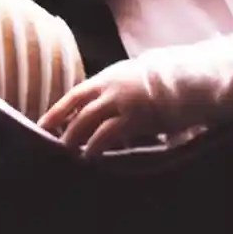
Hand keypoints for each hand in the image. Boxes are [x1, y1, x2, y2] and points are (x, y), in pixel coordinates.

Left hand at [38, 59, 166, 156]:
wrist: (188, 81)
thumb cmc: (164, 84)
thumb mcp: (134, 81)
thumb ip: (116, 94)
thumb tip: (101, 112)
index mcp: (109, 77)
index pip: (75, 94)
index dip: (57, 110)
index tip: (43, 125)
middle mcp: (111, 87)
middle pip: (76, 108)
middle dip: (61, 126)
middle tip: (50, 143)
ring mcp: (122, 101)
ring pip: (87, 120)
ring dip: (74, 138)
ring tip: (68, 153)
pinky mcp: (135, 117)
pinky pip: (107, 133)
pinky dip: (95, 145)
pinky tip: (90, 156)